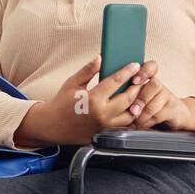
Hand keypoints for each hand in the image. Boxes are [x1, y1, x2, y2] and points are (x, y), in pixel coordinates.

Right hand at [30, 56, 144, 145]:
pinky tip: (132, 108)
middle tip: (142, 79)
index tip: (134, 65)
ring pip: (130, 115)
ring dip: (136, 103)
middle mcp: (101, 115)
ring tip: (138, 93)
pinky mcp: (105, 134)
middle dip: (137, 87)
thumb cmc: (61, 104)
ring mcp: (105, 127)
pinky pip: (124, 126)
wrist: (52, 126)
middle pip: (128, 99)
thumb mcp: (72, 83)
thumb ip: (88, 70)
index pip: (115, 82)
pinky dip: (130, 117)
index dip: (127, 72)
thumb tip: (100, 58)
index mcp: (93, 100)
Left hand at [121, 59, 188, 129]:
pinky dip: (148, 121)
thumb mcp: (135, 94)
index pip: (151, 67)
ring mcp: (167, 97)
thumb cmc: (146, 104)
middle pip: (154, 84)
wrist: (172, 115)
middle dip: (142, 99)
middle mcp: (159, 86)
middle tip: (132, 110)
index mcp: (149, 78)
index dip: (144, 72)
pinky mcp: (172, 110)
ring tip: (135, 119)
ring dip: (144, 113)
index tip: (134, 81)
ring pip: (157, 102)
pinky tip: (140, 124)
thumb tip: (110, 91)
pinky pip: (160, 114)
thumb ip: (125, 90)